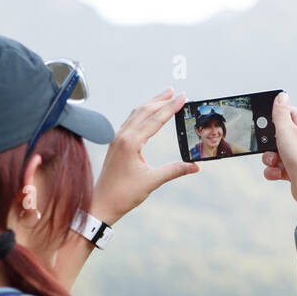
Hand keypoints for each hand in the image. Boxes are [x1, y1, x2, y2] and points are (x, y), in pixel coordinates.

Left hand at [92, 87, 199, 223]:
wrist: (101, 204)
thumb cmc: (123, 194)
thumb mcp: (152, 181)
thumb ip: (174, 170)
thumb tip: (195, 167)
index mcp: (131, 142)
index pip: (155, 119)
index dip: (170, 107)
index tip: (182, 96)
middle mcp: (122, 136)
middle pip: (144, 111)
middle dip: (161, 100)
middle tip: (176, 91)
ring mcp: (116, 139)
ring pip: (135, 114)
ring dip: (151, 104)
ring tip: (164, 96)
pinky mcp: (115, 144)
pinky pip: (129, 123)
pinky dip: (141, 114)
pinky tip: (147, 114)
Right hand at [261, 93, 296, 214]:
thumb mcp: (286, 130)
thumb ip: (281, 113)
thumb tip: (282, 96)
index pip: (289, 112)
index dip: (276, 117)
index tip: (267, 122)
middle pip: (278, 135)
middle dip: (268, 144)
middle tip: (269, 147)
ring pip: (275, 152)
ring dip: (269, 159)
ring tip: (275, 163)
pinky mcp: (293, 170)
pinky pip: (277, 167)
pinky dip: (274, 171)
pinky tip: (278, 174)